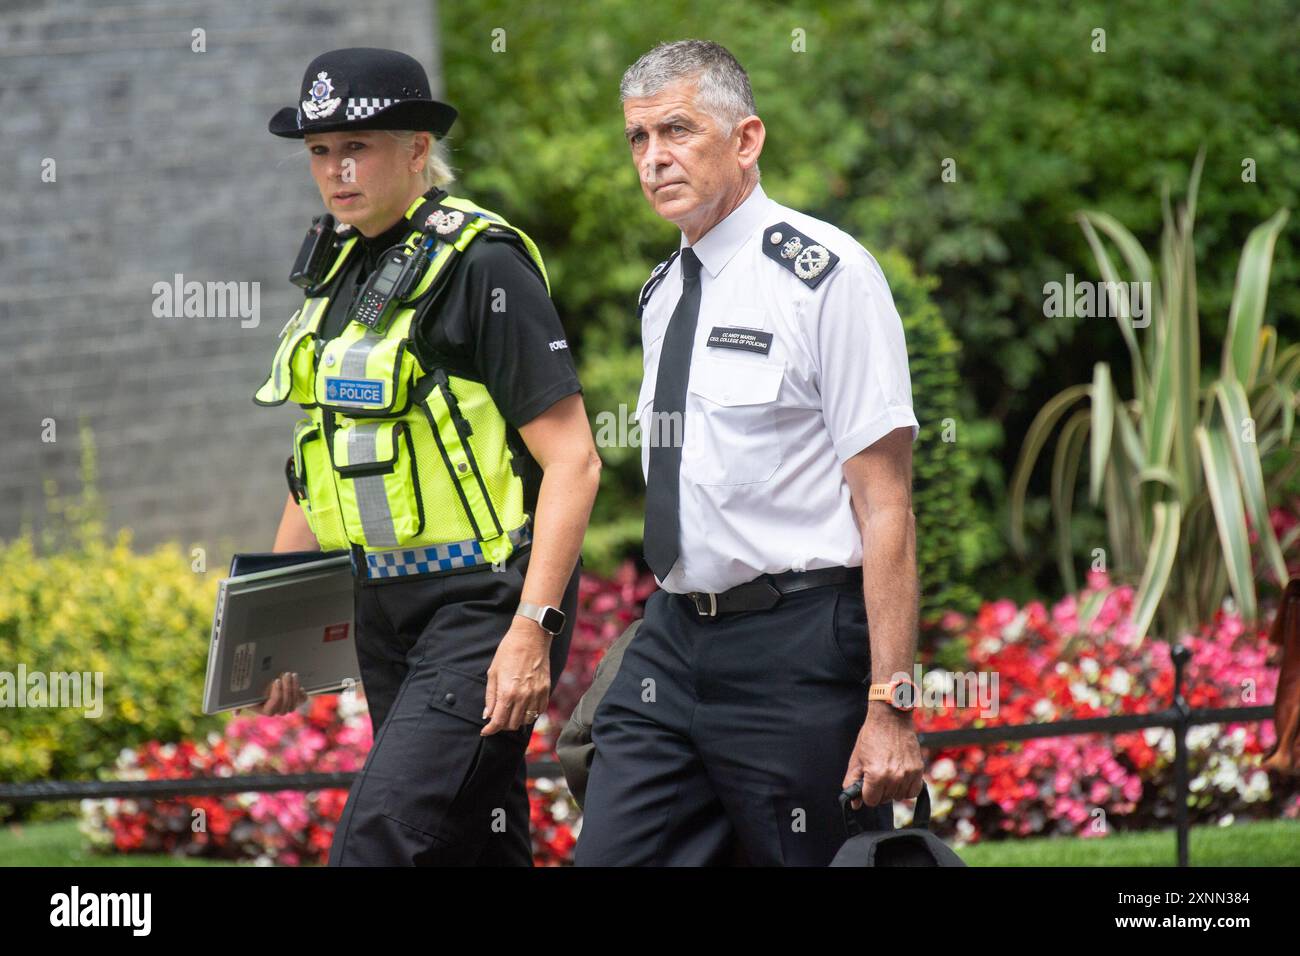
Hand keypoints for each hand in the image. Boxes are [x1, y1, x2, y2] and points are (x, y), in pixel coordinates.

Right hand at [236, 671, 306, 716]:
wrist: (267, 681)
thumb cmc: (253, 689)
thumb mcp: (243, 696)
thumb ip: (238, 704)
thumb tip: (235, 713)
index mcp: (266, 710)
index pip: (272, 708)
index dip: (276, 695)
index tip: (276, 681)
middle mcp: (278, 710)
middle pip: (285, 706)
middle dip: (287, 689)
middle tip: (286, 674)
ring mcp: (288, 705)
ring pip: (294, 703)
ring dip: (294, 688)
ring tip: (292, 675)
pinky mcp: (296, 699)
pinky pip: (302, 700)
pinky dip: (302, 694)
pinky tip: (300, 686)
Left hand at [481, 618, 551, 735]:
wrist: (530, 637)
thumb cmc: (508, 651)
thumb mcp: (493, 673)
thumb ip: (490, 696)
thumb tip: (487, 714)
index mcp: (507, 693)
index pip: (498, 721)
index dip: (490, 730)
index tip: (486, 731)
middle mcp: (523, 697)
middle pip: (512, 724)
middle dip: (502, 725)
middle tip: (497, 718)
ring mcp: (536, 694)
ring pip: (526, 720)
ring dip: (516, 720)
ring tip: (510, 712)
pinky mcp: (546, 690)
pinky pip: (539, 711)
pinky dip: (530, 714)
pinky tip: (524, 707)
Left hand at [841, 706, 924, 809]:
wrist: (890, 718)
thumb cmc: (871, 736)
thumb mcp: (856, 759)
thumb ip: (852, 782)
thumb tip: (854, 804)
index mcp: (876, 775)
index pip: (871, 801)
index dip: (866, 794)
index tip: (867, 784)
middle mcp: (894, 777)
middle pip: (885, 799)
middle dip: (878, 791)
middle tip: (876, 774)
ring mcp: (908, 774)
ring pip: (899, 797)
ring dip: (892, 790)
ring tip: (888, 774)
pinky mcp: (918, 770)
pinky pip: (913, 791)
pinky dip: (906, 788)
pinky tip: (899, 778)